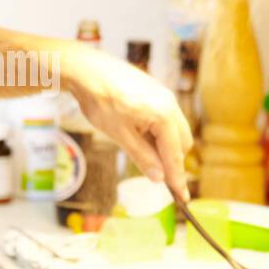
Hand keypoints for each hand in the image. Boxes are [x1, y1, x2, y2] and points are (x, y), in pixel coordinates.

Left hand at [62, 43, 192, 202]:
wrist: (86, 70)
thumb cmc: (100, 100)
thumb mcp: (119, 135)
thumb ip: (142, 156)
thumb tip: (158, 178)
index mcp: (164, 114)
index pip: (175, 154)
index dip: (177, 178)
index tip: (182, 198)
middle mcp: (170, 103)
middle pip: (182, 142)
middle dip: (172, 161)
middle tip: (158, 177)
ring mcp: (164, 95)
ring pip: (175, 130)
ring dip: (165, 146)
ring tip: (143, 153)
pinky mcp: (155, 92)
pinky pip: (166, 118)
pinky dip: (159, 133)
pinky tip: (141, 137)